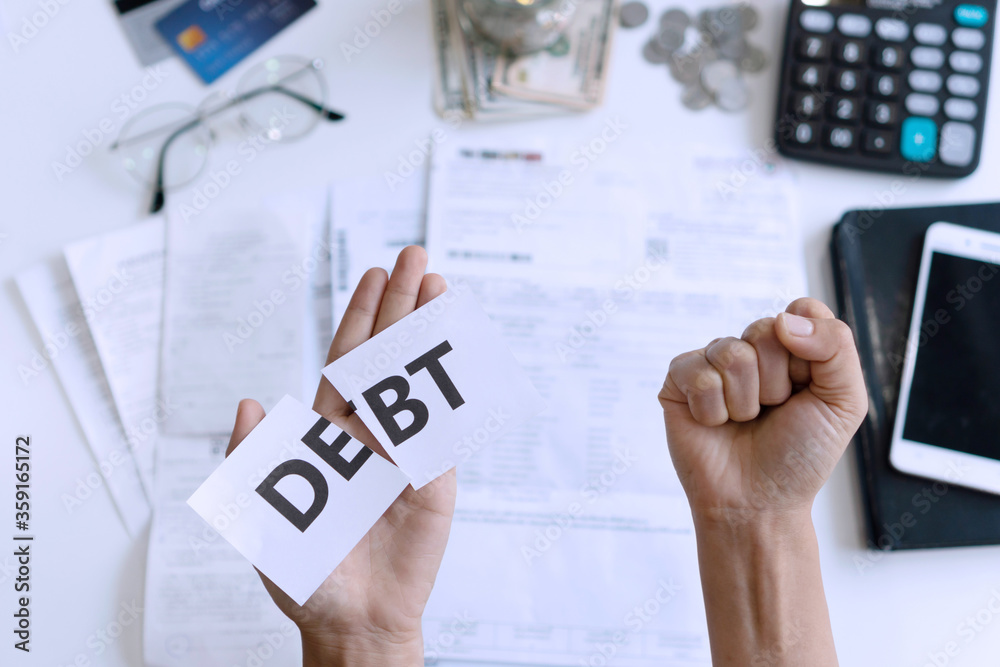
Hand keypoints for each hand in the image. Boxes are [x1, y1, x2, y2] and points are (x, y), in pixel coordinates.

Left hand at [227, 246, 456, 666]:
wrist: (353, 620)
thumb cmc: (305, 573)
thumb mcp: (265, 517)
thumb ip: (256, 460)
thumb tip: (249, 402)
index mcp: (329, 435)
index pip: (348, 362)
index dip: (359, 317)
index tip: (372, 275)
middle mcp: (370, 433)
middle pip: (387, 356)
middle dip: (400, 306)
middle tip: (415, 257)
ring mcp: (405, 451)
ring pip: (421, 380)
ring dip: (430, 333)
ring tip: (440, 286)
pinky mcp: (436, 477)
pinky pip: (448, 426)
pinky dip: (456, 387)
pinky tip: (464, 349)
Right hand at [658, 298, 867, 523]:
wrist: (758, 504)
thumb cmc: (798, 457)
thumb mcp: (844, 402)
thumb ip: (836, 347)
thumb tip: (785, 319)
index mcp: (793, 349)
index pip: (802, 311)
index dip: (809, 350)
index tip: (808, 388)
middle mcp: (752, 351)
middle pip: (765, 329)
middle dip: (776, 382)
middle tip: (773, 412)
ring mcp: (713, 365)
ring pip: (731, 353)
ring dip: (744, 401)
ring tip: (744, 422)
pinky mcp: (678, 382)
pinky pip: (696, 372)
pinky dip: (712, 408)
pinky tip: (715, 424)